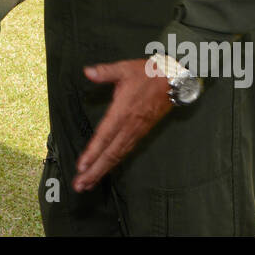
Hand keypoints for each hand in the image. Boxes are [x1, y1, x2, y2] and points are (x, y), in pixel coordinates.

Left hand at [72, 58, 171, 192]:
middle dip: (95, 171)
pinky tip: (104, 169)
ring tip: (87, 184)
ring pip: (118, 156)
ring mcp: (136, 131)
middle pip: (111, 153)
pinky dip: (113, 163)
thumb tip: (87, 71)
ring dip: (102, 171)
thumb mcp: (125, 68)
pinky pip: (125, 151)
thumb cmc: (149, 73)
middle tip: (79, 186)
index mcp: (123, 111)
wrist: (175, 81)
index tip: (81, 166)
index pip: (105, 136)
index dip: (93, 152)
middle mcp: (130, 126)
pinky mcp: (141, 133)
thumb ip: (105, 72)